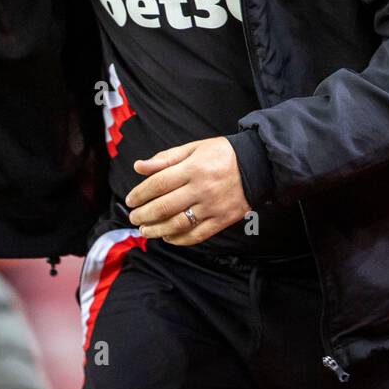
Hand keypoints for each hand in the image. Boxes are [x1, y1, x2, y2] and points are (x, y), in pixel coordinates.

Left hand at [126, 137, 248, 245]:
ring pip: (177, 224)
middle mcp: (201, 189)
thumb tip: (139, 167)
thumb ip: (165, 158)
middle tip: (134, 217)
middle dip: (143, 214)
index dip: (140, 194)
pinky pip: (196, 235)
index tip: (130, 200)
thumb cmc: (222, 154)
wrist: (258, 164)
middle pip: (164, 206)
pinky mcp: (222, 220)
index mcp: (193, 168)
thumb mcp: (194, 148)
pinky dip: (179, 239)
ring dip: (157, 230)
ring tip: (145, 230)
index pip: (158, 184)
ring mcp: (212, 207)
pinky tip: (168, 237)